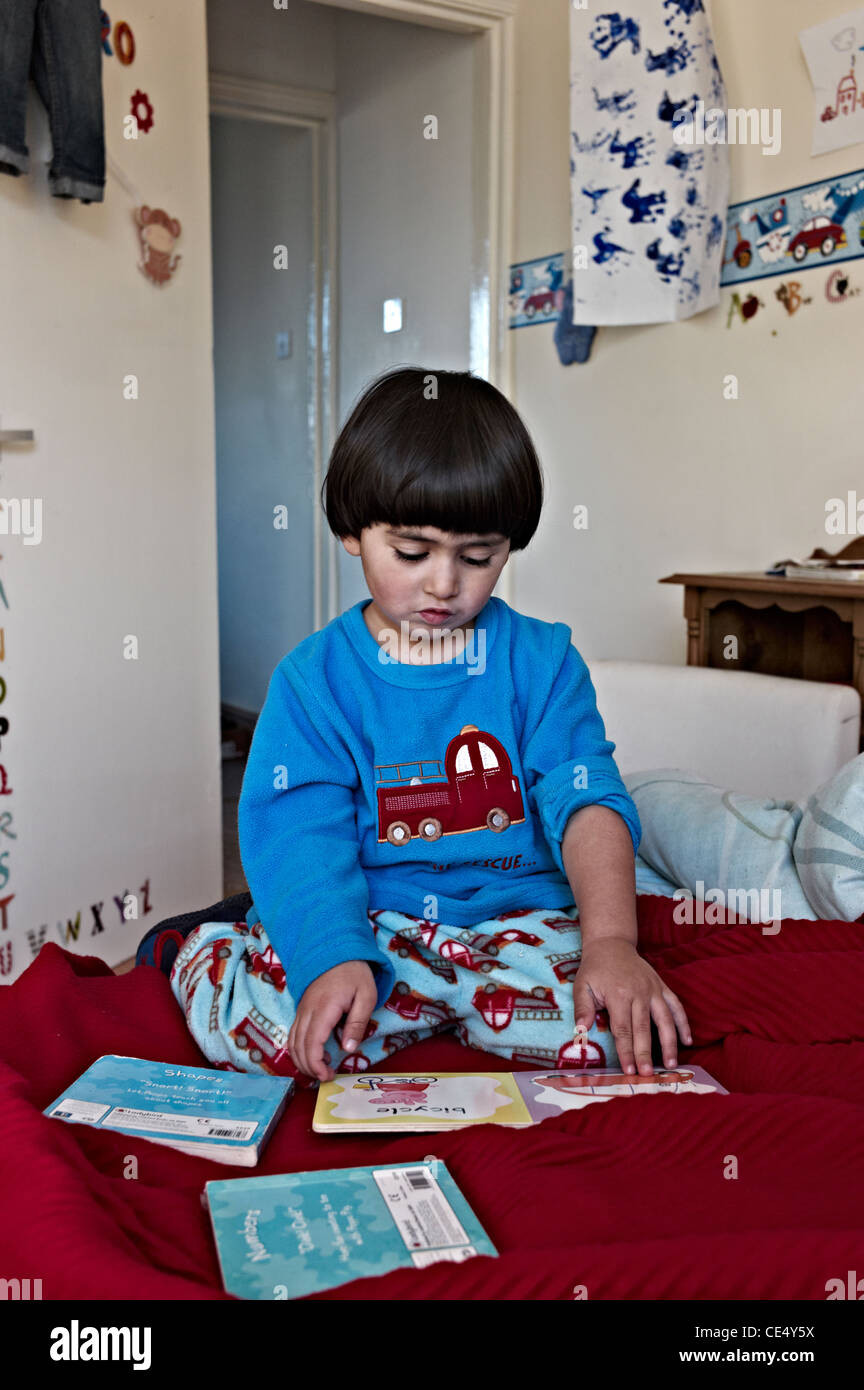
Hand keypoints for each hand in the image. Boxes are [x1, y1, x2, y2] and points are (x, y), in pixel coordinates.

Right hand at [288, 960, 377, 1081]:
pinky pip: (294, 1033)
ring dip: (302, 1060)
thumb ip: (357, 1023)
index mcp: (324, 1009)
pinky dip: (299, 1049)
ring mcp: (302, 1010)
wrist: (338, 951)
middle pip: (298, 1047)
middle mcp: (307, 1011)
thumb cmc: (355, 974)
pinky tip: (314, 1055)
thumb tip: (347, 1049)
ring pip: (292, 1041)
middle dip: (309, 1067)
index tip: (327, 1076)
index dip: (315, 1064)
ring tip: (321, 1069)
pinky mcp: (302, 1010)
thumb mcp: (366, 996)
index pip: (311, 1044)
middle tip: (327, 1077)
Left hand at [572, 937, 691, 1075]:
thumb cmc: (595, 969)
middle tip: (648, 1075)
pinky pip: (676, 1006)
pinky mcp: (662, 986)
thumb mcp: (582, 985)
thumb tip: (580, 1031)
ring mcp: (653, 989)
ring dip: (669, 1043)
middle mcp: (639, 993)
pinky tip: (688, 1041)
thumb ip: (582, 1008)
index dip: (626, 1051)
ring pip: (665, 1020)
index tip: (629, 1070)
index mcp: (618, 995)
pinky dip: (684, 1023)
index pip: (623, 1029)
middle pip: (644, 1029)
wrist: (611, 944)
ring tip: (671, 1065)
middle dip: (646, 1054)